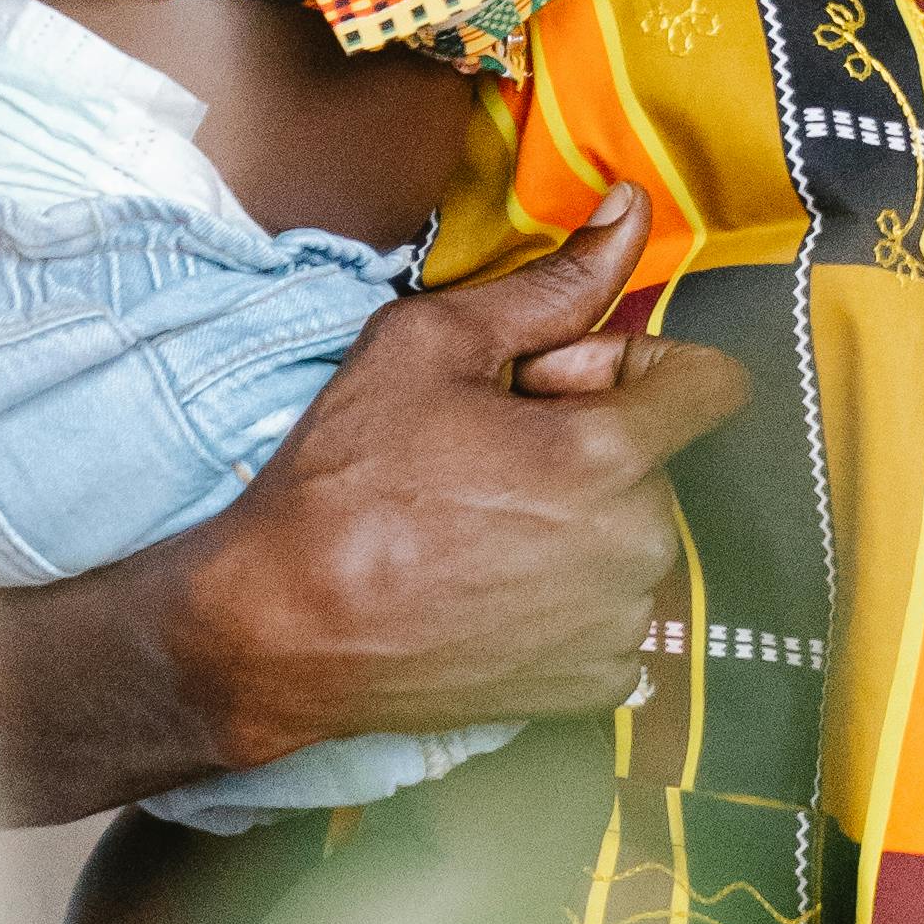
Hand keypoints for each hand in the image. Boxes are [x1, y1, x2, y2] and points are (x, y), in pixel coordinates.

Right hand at [0, 189, 749, 831]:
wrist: (221, 644)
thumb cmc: (303, 490)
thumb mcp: (406, 357)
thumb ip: (531, 291)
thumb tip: (624, 218)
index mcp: (590, 461)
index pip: (703, 382)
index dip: (643, 360)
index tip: (587, 363)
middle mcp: (616, 558)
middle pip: (667, 468)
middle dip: (599, 444)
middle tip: (490, 446)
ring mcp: (596, 643)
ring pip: (639, 553)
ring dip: (581, 530)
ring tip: (464, 526)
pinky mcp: (565, 705)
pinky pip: (606, 637)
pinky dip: (560, 609)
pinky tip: (467, 593)